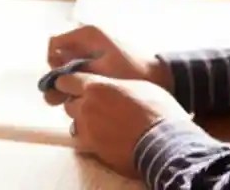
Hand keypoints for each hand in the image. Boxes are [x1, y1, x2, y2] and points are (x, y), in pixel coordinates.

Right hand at [45, 25, 169, 104]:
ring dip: (68, 86)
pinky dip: (79, 87)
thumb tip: (52, 84)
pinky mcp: (98, 64)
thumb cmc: (131, 73)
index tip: (60, 80)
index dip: (52, 63)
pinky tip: (86, 100)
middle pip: (59, 58)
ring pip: (68, 69)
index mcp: (87, 34)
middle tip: (62, 98)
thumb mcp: (100, 73)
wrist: (158, 77)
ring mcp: (92, 52)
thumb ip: (75, 76)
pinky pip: (79, 75)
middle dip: (58, 79)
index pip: (54, 44)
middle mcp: (87, 40)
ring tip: (75, 101)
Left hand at [55, 73, 193, 178]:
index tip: (73, 86)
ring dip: (83, 121)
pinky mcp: (92, 148)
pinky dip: (89, 138)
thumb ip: (117, 85)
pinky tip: (105, 137)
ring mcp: (87, 129)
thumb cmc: (157, 110)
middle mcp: (86, 106)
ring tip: (102, 123)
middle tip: (96, 106)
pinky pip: (82, 140)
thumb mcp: (139, 86)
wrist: (163, 142)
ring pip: (75, 122)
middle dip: (79, 103)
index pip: (66, 81)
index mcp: (96, 86)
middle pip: (69, 103)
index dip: (69, 83)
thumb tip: (113, 86)